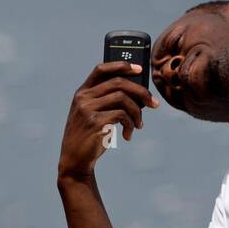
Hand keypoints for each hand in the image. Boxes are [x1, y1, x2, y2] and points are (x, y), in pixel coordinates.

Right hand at [58, 61, 158, 180]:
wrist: (74, 161)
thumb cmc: (89, 135)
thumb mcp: (93, 113)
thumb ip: (107, 100)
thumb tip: (139, 92)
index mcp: (82, 92)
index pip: (101, 69)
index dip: (121, 66)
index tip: (139, 69)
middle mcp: (83, 98)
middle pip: (118, 83)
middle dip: (140, 92)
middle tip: (153, 103)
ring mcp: (87, 109)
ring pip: (123, 98)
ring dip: (137, 112)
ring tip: (139, 124)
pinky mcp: (94, 123)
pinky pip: (122, 115)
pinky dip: (131, 124)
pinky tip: (129, 134)